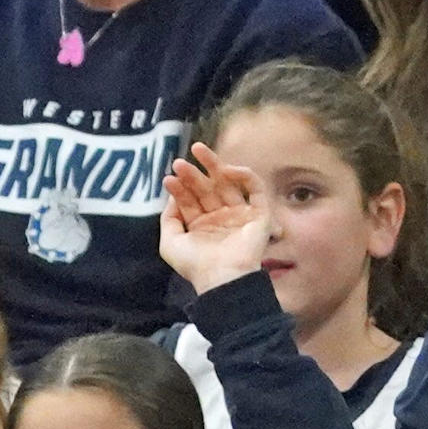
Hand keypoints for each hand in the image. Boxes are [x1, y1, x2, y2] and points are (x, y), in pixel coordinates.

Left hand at [155, 142, 269, 293]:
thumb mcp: (170, 243)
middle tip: (180, 162)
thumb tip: (172, 197)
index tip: (169, 178)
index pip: (191, 200)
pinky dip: (244, 175)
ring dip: (214, 166)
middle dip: (194, 174)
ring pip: (228, 183)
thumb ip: (168, 219)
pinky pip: (255, 188)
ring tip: (198, 151)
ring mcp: (240, 215)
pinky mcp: (259, 214)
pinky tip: (227, 169)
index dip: (180, 188)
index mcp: (202, 226)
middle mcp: (221, 218)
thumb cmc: (195, 265)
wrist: (222, 277)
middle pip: (207, 189)